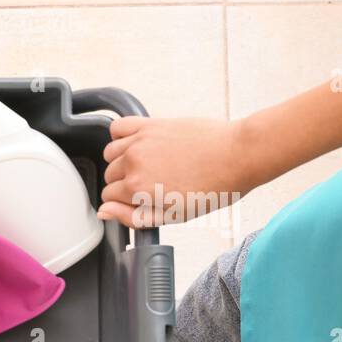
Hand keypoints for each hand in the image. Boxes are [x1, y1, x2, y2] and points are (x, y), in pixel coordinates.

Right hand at [97, 117, 256, 227]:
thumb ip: (132, 216)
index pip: (108, 196)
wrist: (238, 155)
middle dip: (123, 182)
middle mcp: (133, 161)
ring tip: (144, 166)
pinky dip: (119, 136)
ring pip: (110, 153)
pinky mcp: (151, 124)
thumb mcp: (172, 216)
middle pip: (109, 174)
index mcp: (136, 187)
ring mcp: (140, 140)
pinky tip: (134, 144)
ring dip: (120, 161)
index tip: (139, 200)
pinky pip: (118, 126)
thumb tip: (104, 211)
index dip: (122, 201)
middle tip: (149, 185)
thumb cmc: (212, 188)